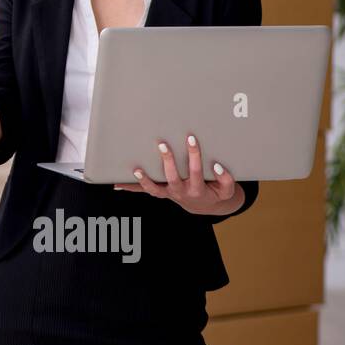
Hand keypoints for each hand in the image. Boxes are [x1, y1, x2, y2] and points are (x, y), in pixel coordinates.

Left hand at [115, 133, 244, 216]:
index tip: (191, 139)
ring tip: (136, 169)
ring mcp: (169, 193)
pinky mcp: (161, 193)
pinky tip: (117, 184)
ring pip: (155, 188)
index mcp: (197, 189)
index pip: (196, 171)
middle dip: (168, 161)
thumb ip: (226, 179)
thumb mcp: (227, 190)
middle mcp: (181, 192)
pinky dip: (131, 188)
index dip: (194, 156)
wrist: (205, 205)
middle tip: (163, 144)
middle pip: (173, 177)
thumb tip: (217, 166)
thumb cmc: (216, 192)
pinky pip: (145, 191)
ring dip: (144, 179)